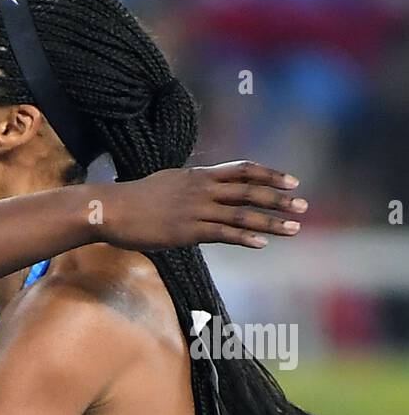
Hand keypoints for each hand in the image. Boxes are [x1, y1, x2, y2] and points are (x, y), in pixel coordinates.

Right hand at [101, 163, 306, 251]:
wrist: (112, 209)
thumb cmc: (133, 200)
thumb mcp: (166, 183)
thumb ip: (188, 186)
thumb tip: (199, 188)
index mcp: (199, 175)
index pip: (243, 171)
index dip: (270, 175)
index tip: (291, 182)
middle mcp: (203, 189)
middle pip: (250, 191)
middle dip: (279, 199)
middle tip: (303, 206)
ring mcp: (197, 209)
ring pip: (243, 213)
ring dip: (271, 221)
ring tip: (294, 228)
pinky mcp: (188, 230)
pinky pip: (224, 233)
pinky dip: (245, 237)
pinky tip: (262, 243)